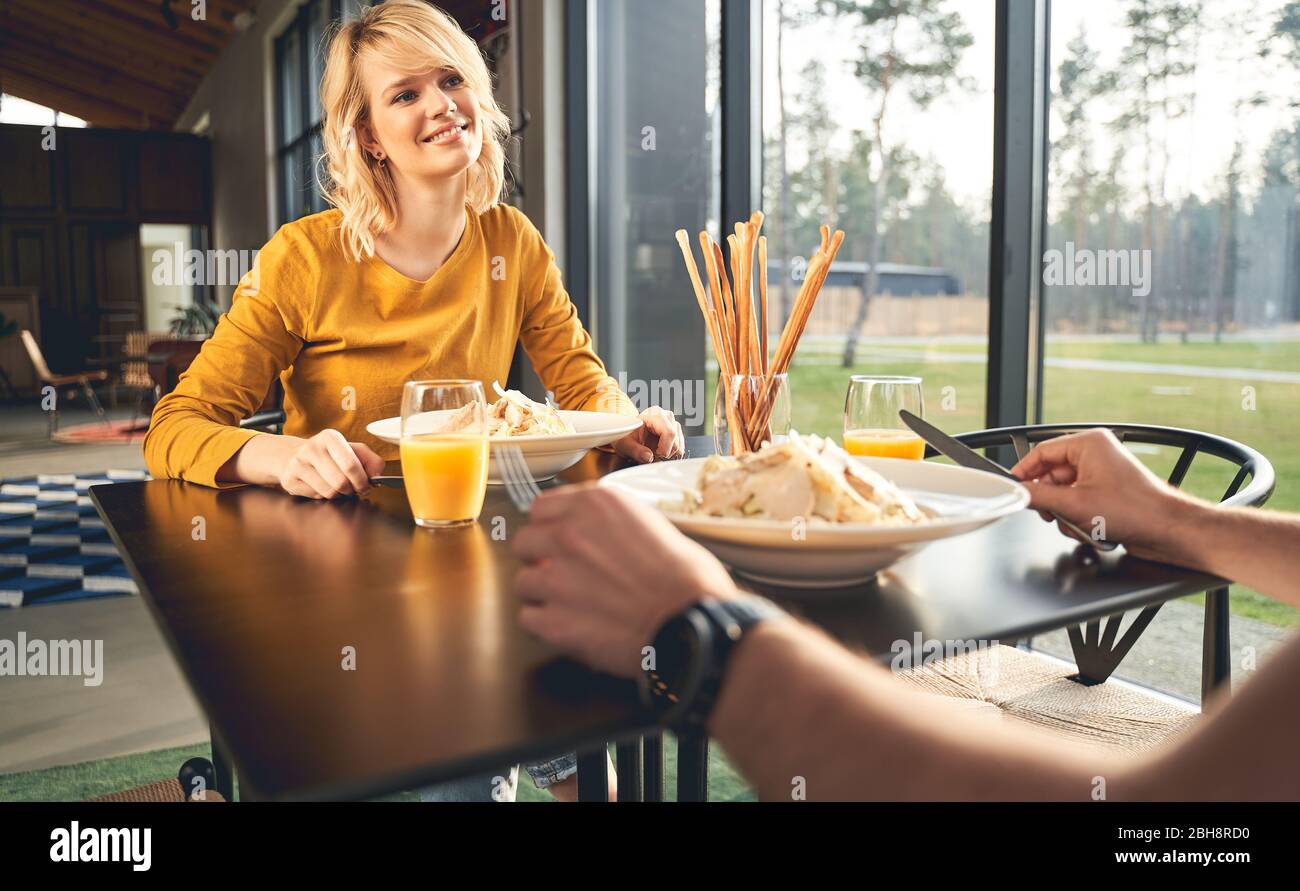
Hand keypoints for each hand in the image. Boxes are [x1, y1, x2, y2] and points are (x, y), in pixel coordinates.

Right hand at [275, 429, 386, 499]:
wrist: (292, 456)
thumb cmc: (328, 455)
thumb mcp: (351, 450)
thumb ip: (371, 460)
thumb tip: (378, 475)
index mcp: (330, 437)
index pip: (351, 465)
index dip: (362, 480)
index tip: (365, 485)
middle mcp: (312, 448)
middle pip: (341, 482)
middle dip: (351, 490)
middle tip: (352, 488)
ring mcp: (298, 464)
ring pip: (329, 492)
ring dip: (339, 494)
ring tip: (336, 486)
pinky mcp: (290, 479)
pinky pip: (316, 497)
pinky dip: (324, 496)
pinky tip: (321, 486)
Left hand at [512, 484, 737, 677]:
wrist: (693, 622)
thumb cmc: (686, 577)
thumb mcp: (651, 522)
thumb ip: (609, 523)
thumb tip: (592, 533)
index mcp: (594, 505)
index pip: (541, 508)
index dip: (550, 528)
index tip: (559, 541)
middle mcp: (568, 534)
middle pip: (523, 541)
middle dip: (539, 558)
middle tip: (563, 574)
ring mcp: (556, 578)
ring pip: (522, 582)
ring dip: (541, 594)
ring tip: (570, 604)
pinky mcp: (554, 620)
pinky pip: (529, 618)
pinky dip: (546, 625)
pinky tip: (571, 626)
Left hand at [613, 406, 683, 462]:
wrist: (627, 433)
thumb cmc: (626, 436)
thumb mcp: (625, 444)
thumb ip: (635, 451)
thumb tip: (648, 457)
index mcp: (655, 414)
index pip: (670, 433)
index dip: (664, 449)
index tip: (654, 455)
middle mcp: (667, 417)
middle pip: (675, 443)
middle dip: (663, 454)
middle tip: (649, 455)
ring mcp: (674, 424)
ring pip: (679, 448)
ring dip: (666, 455)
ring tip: (653, 452)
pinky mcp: (677, 433)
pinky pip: (679, 450)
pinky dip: (670, 455)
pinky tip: (658, 451)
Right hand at [1009, 428, 1204, 564]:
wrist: (1168, 530)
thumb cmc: (1135, 510)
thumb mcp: (1075, 504)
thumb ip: (1038, 496)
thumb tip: (1017, 492)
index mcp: (1090, 444)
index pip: (1043, 452)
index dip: (1025, 471)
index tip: (1013, 487)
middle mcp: (1096, 455)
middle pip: (1052, 475)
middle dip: (1051, 499)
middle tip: (1049, 513)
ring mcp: (1102, 475)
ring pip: (1064, 493)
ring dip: (1066, 513)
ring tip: (1080, 524)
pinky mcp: (1107, 494)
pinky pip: (1078, 503)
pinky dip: (1079, 518)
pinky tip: (1091, 529)